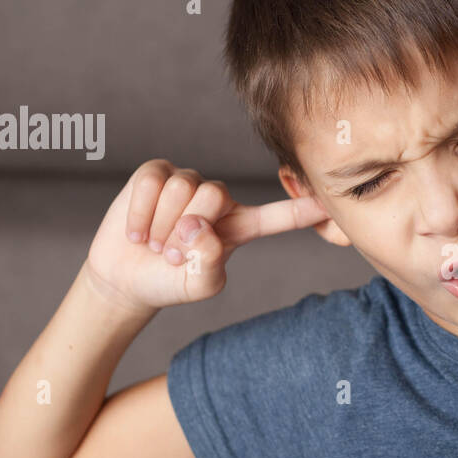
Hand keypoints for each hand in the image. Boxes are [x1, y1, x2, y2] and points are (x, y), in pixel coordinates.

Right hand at [83, 159, 329, 311]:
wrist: (127, 279)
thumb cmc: (170, 281)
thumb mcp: (198, 284)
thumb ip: (209, 262)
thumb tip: (197, 226)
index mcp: (242, 227)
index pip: (281, 216)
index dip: (304, 208)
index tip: (331, 203)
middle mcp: (219, 199)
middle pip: (214, 196)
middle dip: (185, 230)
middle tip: (170, 254)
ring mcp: (188, 182)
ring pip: (182, 188)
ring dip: (161, 225)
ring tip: (153, 244)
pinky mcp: (156, 174)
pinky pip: (152, 183)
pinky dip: (139, 214)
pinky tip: (135, 232)